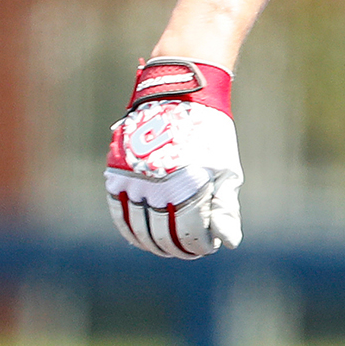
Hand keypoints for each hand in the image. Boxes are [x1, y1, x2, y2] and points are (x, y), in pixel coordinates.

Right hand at [105, 58, 242, 258]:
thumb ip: (225, 208)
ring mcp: (134, 176)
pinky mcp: (116, 171)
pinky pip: (118, 211)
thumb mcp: (226, 169)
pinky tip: (141, 238)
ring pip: (139, 228)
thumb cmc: (210, 135)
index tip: (208, 246)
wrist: (179, 95)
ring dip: (153, 243)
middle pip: (163, 234)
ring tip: (168, 247)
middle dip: (178, 248)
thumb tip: (228, 243)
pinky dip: (130, 230)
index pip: (191, 233)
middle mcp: (158, 182)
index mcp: (190, 183)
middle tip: (189, 250)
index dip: (200, 246)